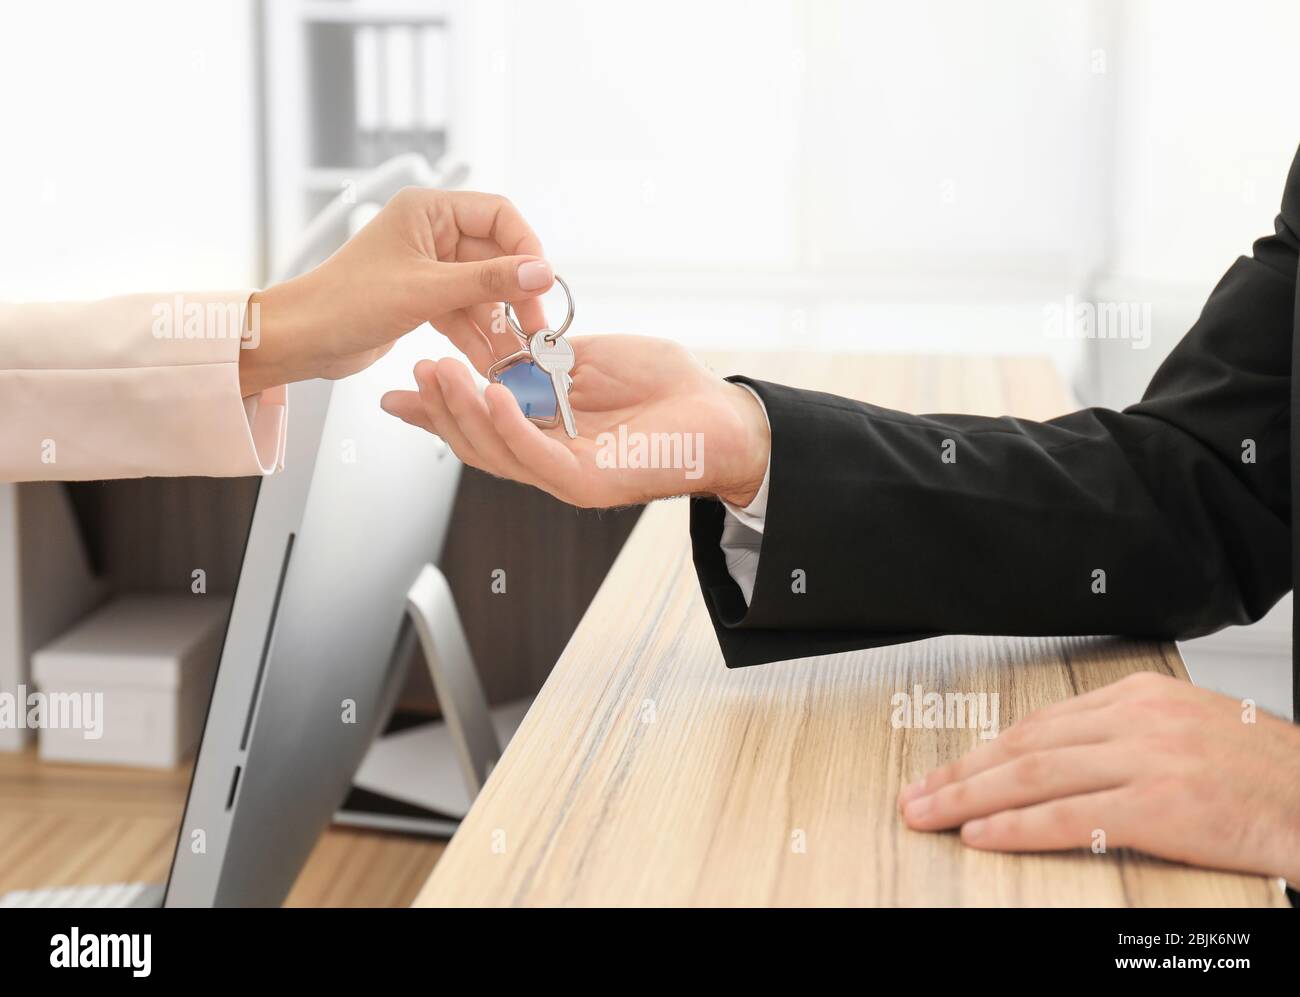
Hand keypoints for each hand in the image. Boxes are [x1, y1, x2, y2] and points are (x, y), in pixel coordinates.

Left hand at [238, 187, 554, 395]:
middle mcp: (431, 233)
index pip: (499, 216)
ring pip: (483, 291)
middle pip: (496, 258)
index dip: (526, 248)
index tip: (541, 283)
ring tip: (516, 355)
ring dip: (500, 324)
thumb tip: (541, 272)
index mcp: (428, 210)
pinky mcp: (424, 298)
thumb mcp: (426, 291)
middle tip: (534, 330)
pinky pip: (465, 313)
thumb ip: (488, 281)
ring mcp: (429, 267)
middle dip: (516, 297)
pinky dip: (479, 336)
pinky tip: (493, 360)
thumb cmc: (344, 303)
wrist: (303, 340)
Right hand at [379, 334, 771, 506]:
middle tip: (414, 370)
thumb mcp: (590, 360)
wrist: (723, 413)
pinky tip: (490, 393)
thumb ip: (542, 363)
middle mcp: (549, 458)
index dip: (436, 410)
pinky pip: (536, 455)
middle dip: (439, 408)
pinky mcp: (588, 483)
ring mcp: (566, 475)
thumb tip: (499, 353)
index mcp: (546, 430)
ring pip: (496, 450)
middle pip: (476, 442)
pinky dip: (509, 425)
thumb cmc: (669, 389)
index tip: (396, 391)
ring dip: (463, 411)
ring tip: (439, 372)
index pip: (479, 422)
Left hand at [899, 671, 1299, 884]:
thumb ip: (1123, 739)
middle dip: (961, 772)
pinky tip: (981, 834)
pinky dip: (1016, 826)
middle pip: (1024, 745)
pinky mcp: (1161, 805)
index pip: (1039, 723)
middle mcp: (1136, 720)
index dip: (984, 750)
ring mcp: (1147, 760)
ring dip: (968, 797)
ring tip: (927, 815)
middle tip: (916, 793)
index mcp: (1138, 698)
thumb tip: (1060, 762)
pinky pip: (1069, 816)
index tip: (947, 770)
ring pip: (1033, 776)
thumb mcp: (1185, 733)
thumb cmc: (1262, 776)